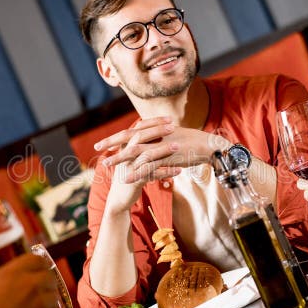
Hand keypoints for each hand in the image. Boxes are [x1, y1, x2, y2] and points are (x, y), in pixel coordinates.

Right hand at [0, 254, 57, 307]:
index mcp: (11, 274)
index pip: (36, 259)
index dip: (38, 266)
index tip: (36, 272)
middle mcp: (30, 284)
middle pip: (49, 277)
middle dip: (46, 285)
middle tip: (38, 295)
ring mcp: (41, 303)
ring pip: (55, 299)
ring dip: (49, 306)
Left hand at [95, 116, 228, 211]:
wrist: (210, 146)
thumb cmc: (193, 143)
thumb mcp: (174, 137)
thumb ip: (160, 138)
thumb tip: (149, 141)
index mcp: (157, 128)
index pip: (132, 130)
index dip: (117, 136)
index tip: (104, 142)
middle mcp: (158, 133)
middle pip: (129, 136)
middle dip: (111, 142)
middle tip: (97, 148)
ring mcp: (163, 145)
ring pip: (136, 150)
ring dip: (120, 158)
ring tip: (106, 165)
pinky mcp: (169, 157)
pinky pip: (149, 165)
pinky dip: (136, 172)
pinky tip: (126, 178)